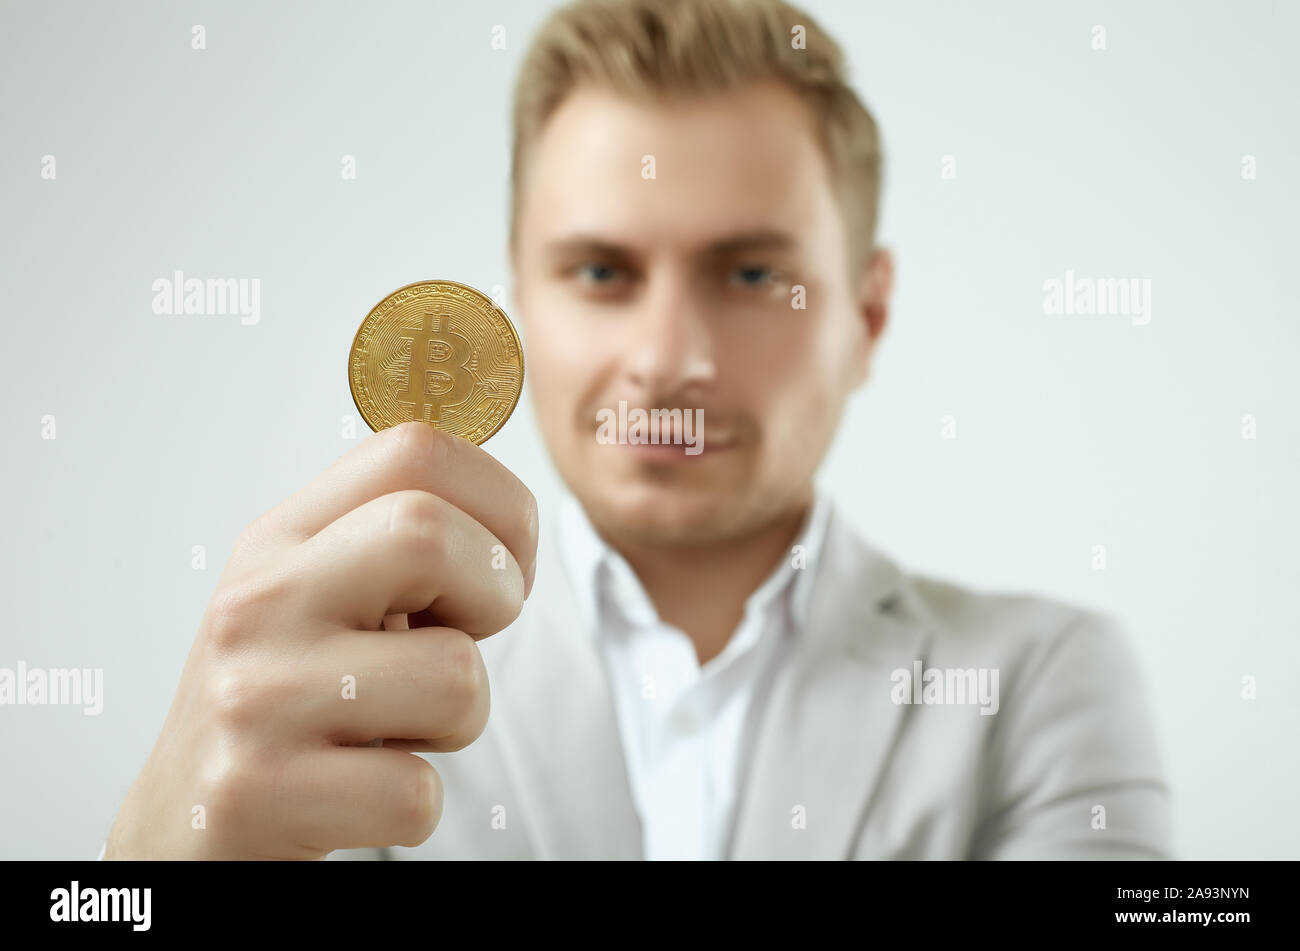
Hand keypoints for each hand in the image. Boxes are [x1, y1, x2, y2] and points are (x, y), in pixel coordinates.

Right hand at [103, 422, 537, 858]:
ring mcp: (255, 694)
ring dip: (460, 719)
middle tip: (465, 639)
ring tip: (398, 728)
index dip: (502, 503)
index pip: (415, 450)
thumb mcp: (321, 597)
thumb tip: (508, 513)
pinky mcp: (260, 791)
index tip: (503, 564)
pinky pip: (416, 792)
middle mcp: (260, 601)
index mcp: (283, 538)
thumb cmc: (289, 703)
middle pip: (428, 532)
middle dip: (496, 593)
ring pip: (456, 677)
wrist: (182, 827)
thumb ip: (395, 541)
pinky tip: (359, 795)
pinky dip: (416, 805)